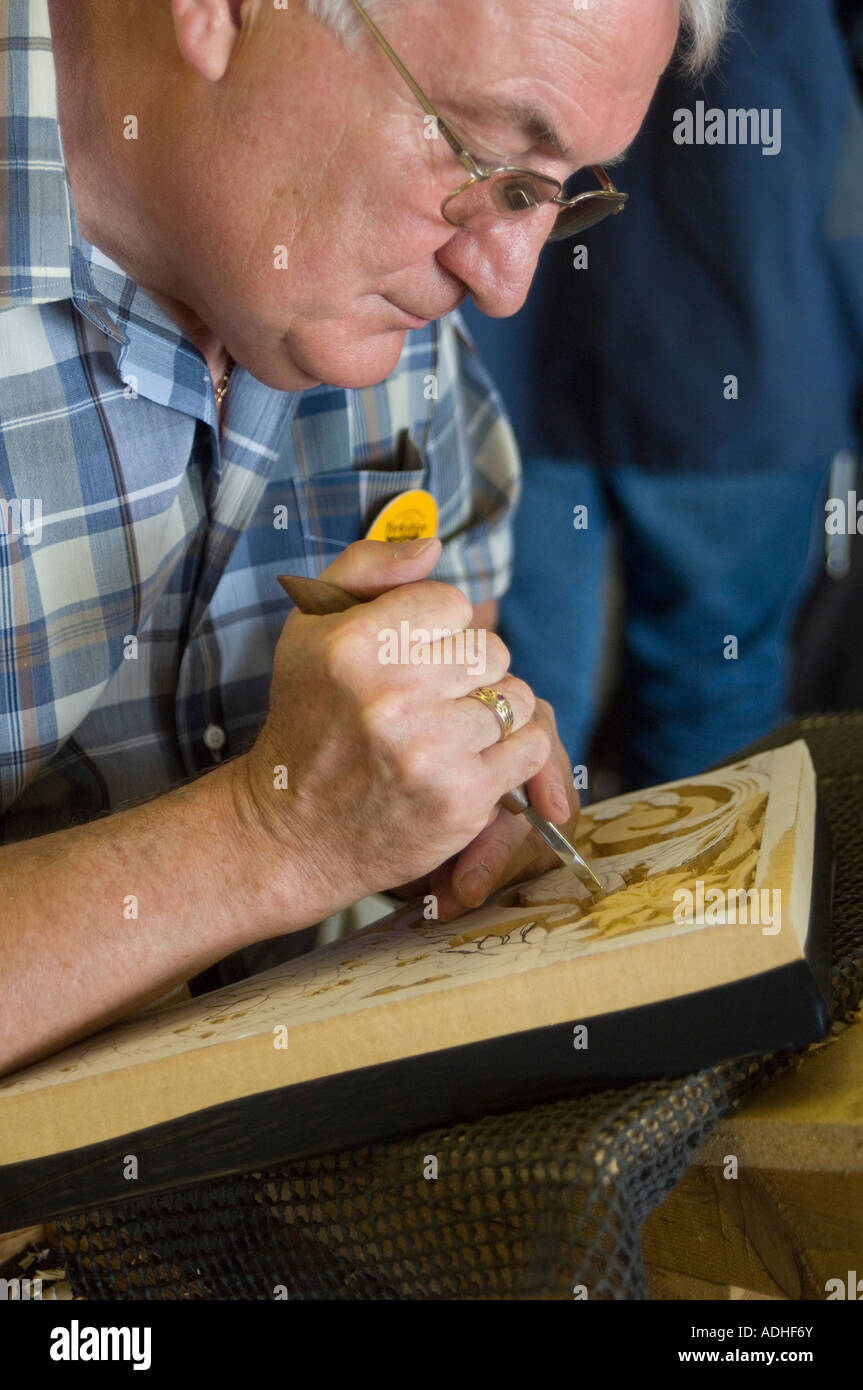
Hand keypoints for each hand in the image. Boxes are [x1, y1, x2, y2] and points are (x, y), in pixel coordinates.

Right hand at [230, 538, 552, 924]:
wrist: (291, 833)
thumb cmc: (308, 721)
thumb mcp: (309, 629)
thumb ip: (367, 568)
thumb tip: (433, 544)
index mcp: (355, 645)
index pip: (454, 603)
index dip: (437, 629)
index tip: (410, 658)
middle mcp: (394, 696)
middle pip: (492, 650)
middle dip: (467, 671)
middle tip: (429, 699)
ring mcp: (431, 751)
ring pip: (515, 699)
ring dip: (489, 713)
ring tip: (444, 733)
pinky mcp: (462, 800)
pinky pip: (527, 749)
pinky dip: (508, 753)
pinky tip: (467, 760)